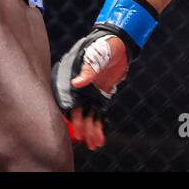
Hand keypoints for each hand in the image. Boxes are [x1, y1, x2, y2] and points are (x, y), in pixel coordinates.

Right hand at [51, 31, 129, 149]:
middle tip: (85, 141)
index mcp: (72, 76)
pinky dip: (99, 126)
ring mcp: (90, 93)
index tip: (73, 129)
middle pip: (77, 112)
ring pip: (88, 116)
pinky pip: (98, 114)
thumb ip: (88, 70)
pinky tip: (100, 139)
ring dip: (90, 131)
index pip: (67, 100)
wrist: (121, 44)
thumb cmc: (105, 45)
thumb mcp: (96, 55)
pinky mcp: (101, 96)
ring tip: (94, 145)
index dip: (69, 116)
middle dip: (81, 127)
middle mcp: (79, 88)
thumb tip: (76, 83)